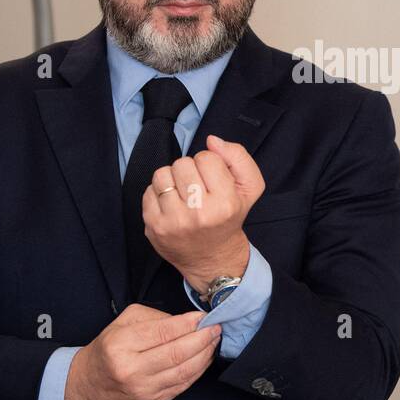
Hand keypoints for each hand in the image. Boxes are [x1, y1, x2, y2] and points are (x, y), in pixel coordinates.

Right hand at [64, 303, 220, 399]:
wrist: (84, 387)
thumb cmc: (106, 351)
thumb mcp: (121, 323)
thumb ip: (153, 318)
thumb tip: (185, 321)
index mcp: (121, 345)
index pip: (163, 332)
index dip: (189, 324)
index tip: (204, 317)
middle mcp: (131, 370)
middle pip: (178, 353)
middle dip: (203, 338)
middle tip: (216, 327)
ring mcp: (142, 391)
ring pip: (184, 372)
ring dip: (205, 355)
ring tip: (214, 341)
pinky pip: (181, 387)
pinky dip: (197, 372)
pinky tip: (204, 359)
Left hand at [142, 134, 264, 293]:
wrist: (212, 257)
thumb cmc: (229, 218)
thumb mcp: (250, 188)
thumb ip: (238, 157)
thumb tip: (212, 141)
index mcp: (225, 204)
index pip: (206, 157)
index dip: (210, 164)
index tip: (213, 180)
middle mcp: (199, 214)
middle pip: (182, 163)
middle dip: (190, 171)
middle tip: (198, 188)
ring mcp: (173, 222)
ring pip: (162, 174)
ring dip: (172, 179)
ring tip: (183, 194)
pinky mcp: (154, 226)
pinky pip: (149, 190)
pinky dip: (159, 193)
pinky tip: (171, 205)